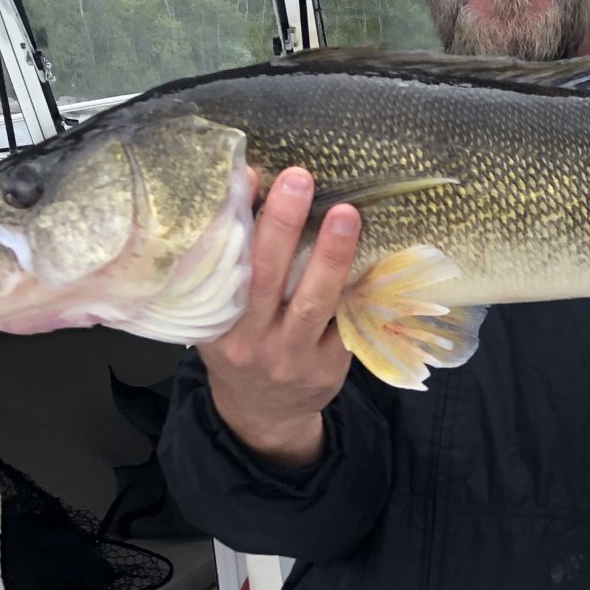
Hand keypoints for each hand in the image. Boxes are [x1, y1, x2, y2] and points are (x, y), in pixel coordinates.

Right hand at [198, 167, 360, 468]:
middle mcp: (250, 342)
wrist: (263, 414)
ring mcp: (291, 357)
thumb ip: (227, 273)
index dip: (235, 221)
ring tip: (346, 213)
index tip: (248, 175)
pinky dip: (359, 288)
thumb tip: (249, 191)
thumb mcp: (217, 320)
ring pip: (313, 302)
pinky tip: (374, 255)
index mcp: (215, 324)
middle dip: (283, 225)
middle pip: (267, 277)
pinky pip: (347, 322)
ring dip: (331, 255)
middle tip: (300, 179)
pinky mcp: (329, 367)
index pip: (223, 267)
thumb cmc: (240, 348)